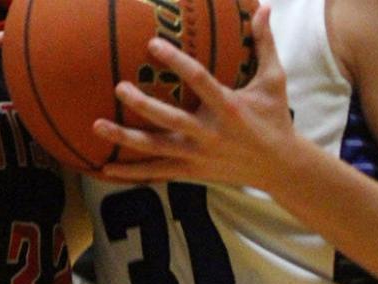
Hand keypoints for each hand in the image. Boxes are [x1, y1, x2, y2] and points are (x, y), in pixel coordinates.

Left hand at [91, 4, 293, 189]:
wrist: (280, 167)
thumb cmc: (275, 119)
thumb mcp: (273, 81)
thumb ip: (264, 44)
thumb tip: (263, 7)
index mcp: (228, 107)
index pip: (199, 80)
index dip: (176, 61)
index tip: (152, 44)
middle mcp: (209, 133)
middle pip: (170, 118)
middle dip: (142, 104)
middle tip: (119, 86)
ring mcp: (197, 155)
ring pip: (155, 148)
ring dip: (124, 138)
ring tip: (97, 125)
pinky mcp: (191, 172)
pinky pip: (156, 173)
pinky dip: (131, 172)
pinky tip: (105, 168)